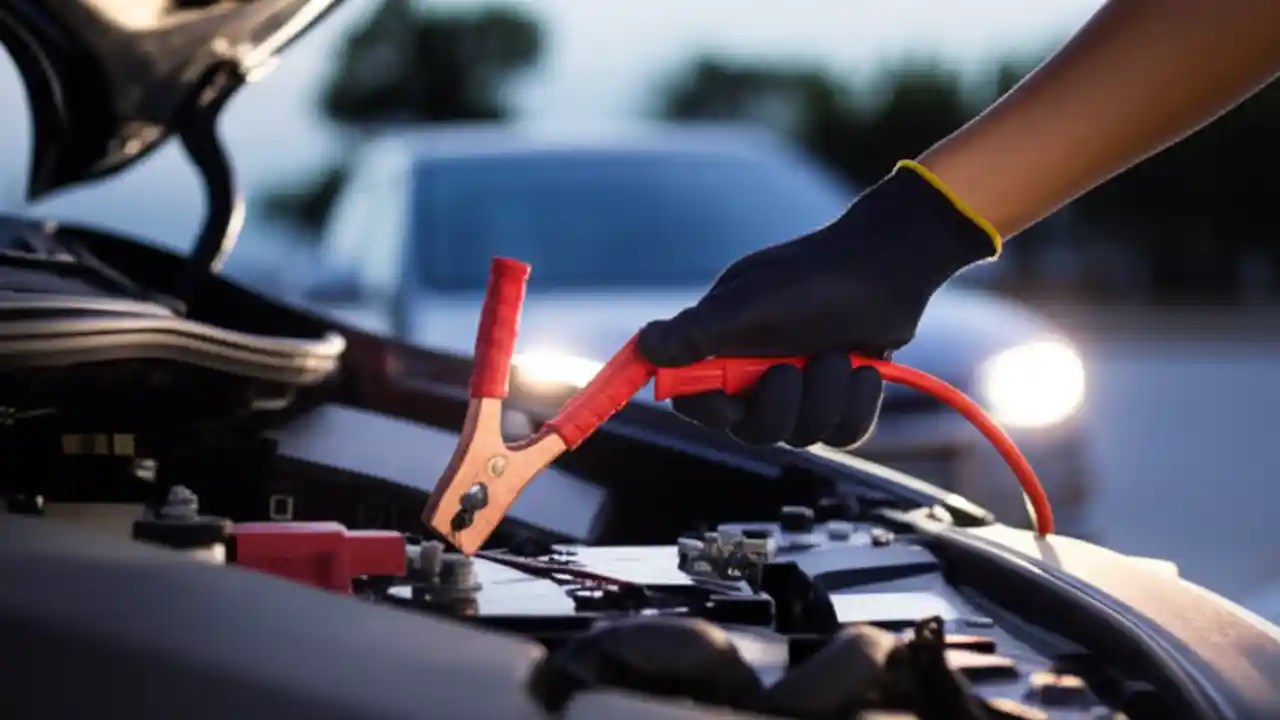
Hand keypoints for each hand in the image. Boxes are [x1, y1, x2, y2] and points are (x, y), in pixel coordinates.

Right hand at [638, 162, 998, 448]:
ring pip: (802, 434)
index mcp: (724, 350)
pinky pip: (843, 434)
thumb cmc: (813, 277)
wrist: (885, 266)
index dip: (706, 411)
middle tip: (794, 367)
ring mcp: (802, 390)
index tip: (726, 406)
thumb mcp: (748, 304)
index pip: (693, 400)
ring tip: (839, 354)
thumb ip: (697, 332)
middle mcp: (758, 374)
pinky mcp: (841, 400)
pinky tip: (865, 370)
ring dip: (825, 395)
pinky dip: (857, 403)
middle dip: (779, 405)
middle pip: (752, 431)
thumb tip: (643, 348)